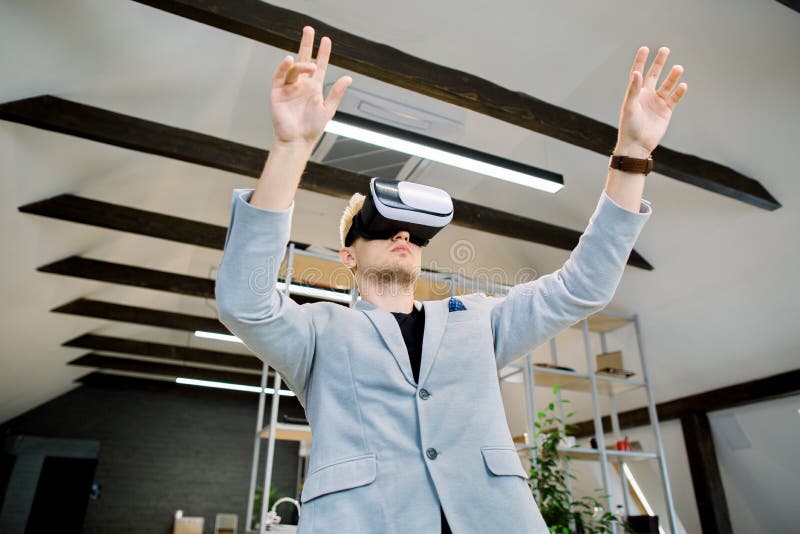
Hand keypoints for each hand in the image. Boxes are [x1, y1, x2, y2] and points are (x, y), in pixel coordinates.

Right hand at [270, 26, 351, 148]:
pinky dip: (284, 67)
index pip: (319, 65)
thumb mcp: (328, 109)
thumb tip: (348, 78)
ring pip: (294, 68)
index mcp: (314, 87)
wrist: (297, 141)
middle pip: (304, 59)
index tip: (326, 40)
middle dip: (307, 44)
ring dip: (302, 64)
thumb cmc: (312, 128)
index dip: (323, 53)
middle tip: (309, 30)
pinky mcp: (277, 92)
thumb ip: (336, 93)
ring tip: (310, 65)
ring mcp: (289, 87)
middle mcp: (301, 85)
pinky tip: (289, 61)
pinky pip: (280, 76)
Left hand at [615, 46, 686, 157]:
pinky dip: (679, 92)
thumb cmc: (629, 127)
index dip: (641, 61)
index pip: (638, 73)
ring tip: (678, 67)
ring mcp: (657, 103)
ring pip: (667, 86)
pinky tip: (683, 85)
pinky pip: (674, 99)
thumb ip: (633, 90)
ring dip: (672, 76)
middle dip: (659, 63)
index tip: (645, 48)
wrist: (637, 146)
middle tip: (665, 49)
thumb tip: (637, 73)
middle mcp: (646, 96)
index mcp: (635, 93)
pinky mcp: (666, 112)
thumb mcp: (629, 106)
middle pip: (654, 75)